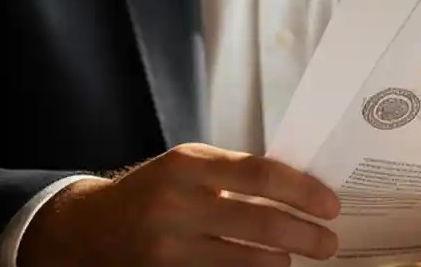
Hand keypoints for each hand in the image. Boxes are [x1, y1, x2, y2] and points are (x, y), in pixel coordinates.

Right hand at [19, 142, 339, 266]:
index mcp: (188, 165)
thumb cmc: (154, 190)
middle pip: (261, 224)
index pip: (260, 175)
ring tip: (297, 257)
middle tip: (328, 242)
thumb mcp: (188, 166)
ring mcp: (169, 246)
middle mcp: (177, 204)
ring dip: (281, 261)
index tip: (330, 205)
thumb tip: (300, 189)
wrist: (90, 228)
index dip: (302, 191)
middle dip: (305, 236)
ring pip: (245, 261)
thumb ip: (234, 174)